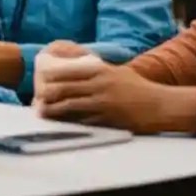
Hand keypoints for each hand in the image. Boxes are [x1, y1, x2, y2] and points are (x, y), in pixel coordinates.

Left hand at [38, 61, 195, 133]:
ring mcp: (103, 103)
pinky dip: (70, 123)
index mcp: (102, 72)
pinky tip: (61, 124)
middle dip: (49, 94)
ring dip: (54, 109)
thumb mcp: (120, 73)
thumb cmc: (141, 89)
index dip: (54, 76)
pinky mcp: (107, 119)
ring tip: (41, 111)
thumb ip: (102, 72)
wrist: (159, 105)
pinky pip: (83, 121)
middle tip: (36, 97)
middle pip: (67, 88)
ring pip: (71, 105)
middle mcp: (100, 86)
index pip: (71, 72)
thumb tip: (86, 71)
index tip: (41, 79)